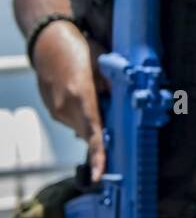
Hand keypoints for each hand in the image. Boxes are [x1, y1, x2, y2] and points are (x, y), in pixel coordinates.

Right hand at [32, 20, 107, 180]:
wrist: (47, 42)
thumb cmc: (77, 48)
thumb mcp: (103, 63)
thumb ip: (114, 85)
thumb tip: (125, 103)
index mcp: (81, 96)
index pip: (93, 132)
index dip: (98, 155)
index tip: (99, 174)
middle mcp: (66, 107)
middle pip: (89, 134)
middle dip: (103, 138)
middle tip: (118, 135)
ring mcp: (57, 110)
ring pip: (81, 128)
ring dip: (94, 124)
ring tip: (103, 105)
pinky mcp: (53, 109)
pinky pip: (73, 121)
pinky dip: (84, 118)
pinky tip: (90, 102)